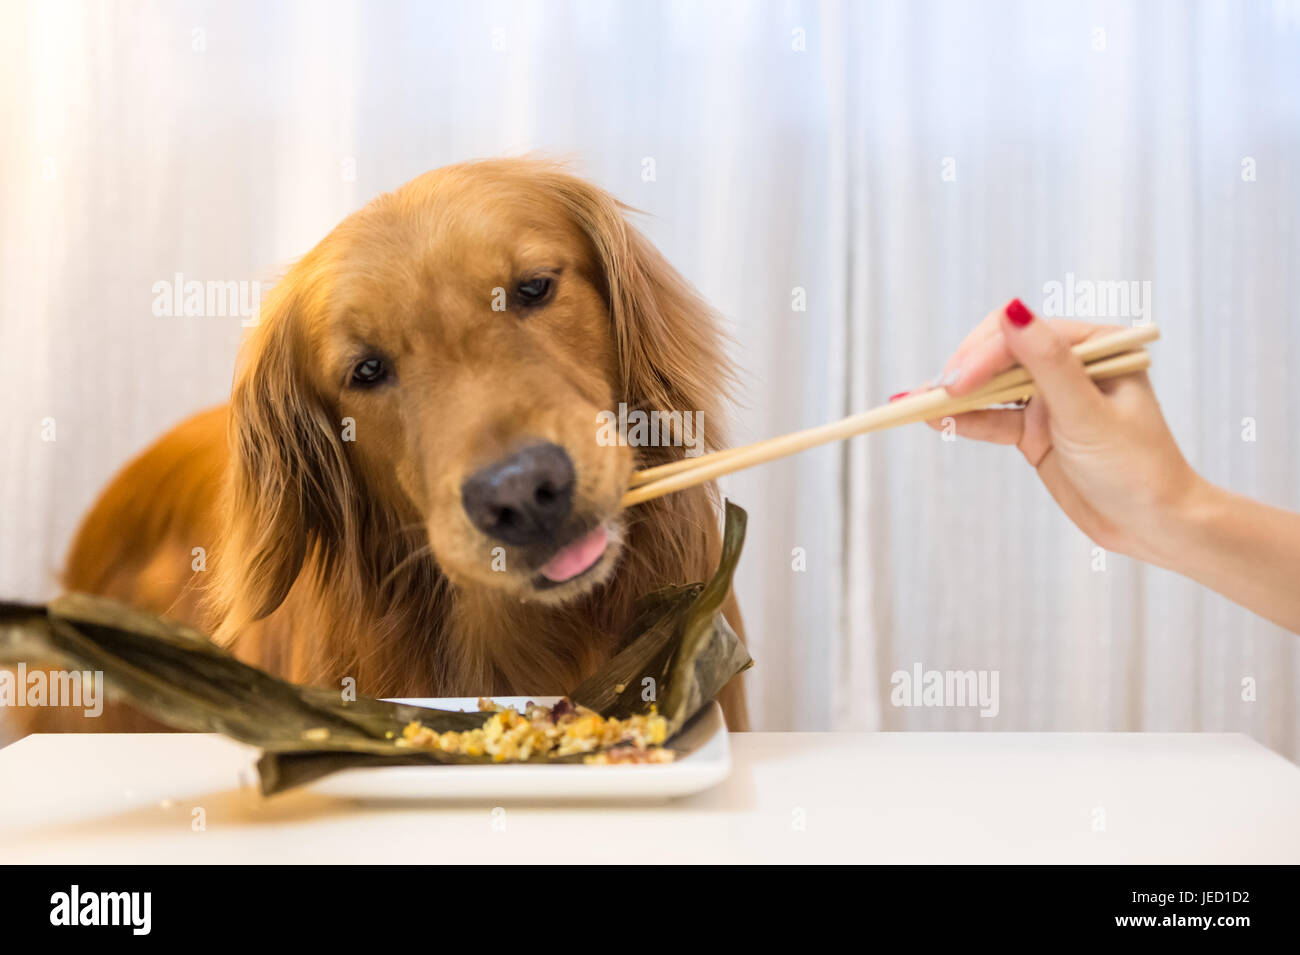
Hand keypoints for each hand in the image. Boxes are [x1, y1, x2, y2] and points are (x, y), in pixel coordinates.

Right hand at [922, 299, 1200, 566]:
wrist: (1155, 526)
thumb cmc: (1138, 469)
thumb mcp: (1088, 414)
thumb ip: (1048, 363)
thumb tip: (1012, 310)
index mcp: (1096, 347)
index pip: (1025, 335)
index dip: (985, 354)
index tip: (956, 384)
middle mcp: (1072, 367)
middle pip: (1002, 355)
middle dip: (964, 373)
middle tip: (931, 395)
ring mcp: (1052, 400)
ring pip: (992, 388)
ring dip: (957, 396)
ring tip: (914, 404)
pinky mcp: (1037, 432)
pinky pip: (994, 420)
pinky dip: (967, 421)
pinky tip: (935, 419)